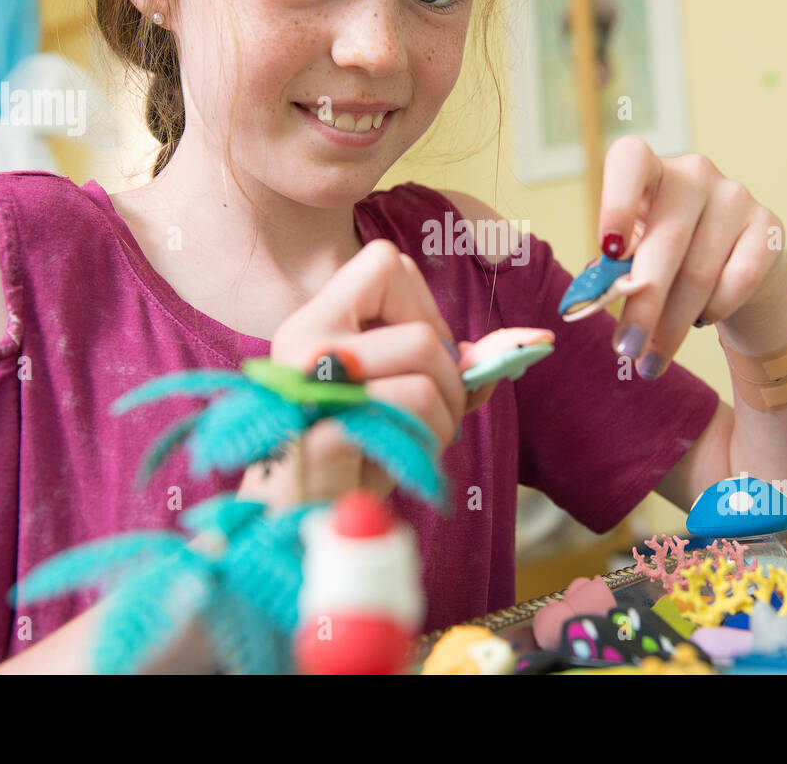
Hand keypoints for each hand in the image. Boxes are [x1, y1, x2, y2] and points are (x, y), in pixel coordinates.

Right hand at [241, 239, 490, 505]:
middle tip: (432, 412)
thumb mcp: (391, 394)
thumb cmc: (346, 454)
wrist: (294, 522)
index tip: (423, 356)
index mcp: (314, 320)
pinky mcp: (322, 431)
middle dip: (451, 379)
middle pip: (422, 330)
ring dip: (444, 417)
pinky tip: (403, 457)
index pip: (386, 264)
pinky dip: (426, 439)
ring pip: (425, 368)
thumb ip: (436, 364)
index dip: (423, 307)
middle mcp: (302, 341)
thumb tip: (492, 354)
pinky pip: (410, 408)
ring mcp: (308, 386)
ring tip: (417, 440)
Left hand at [599, 137, 786, 378]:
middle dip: (643, 305)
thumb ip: (615, 272)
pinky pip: (739, 279)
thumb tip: (589, 301)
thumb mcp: (637, 258)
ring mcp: (735, 196)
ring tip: (653, 358)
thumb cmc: (670, 258)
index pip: (631, 162)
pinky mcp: (769, 226)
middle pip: (666, 241)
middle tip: (626, 349)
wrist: (737, 263)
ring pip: (699, 271)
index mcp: (649, 172)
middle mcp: (693, 173)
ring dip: (673, 324)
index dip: (617, 201)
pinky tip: (702, 323)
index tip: (608, 250)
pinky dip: (715, 309)